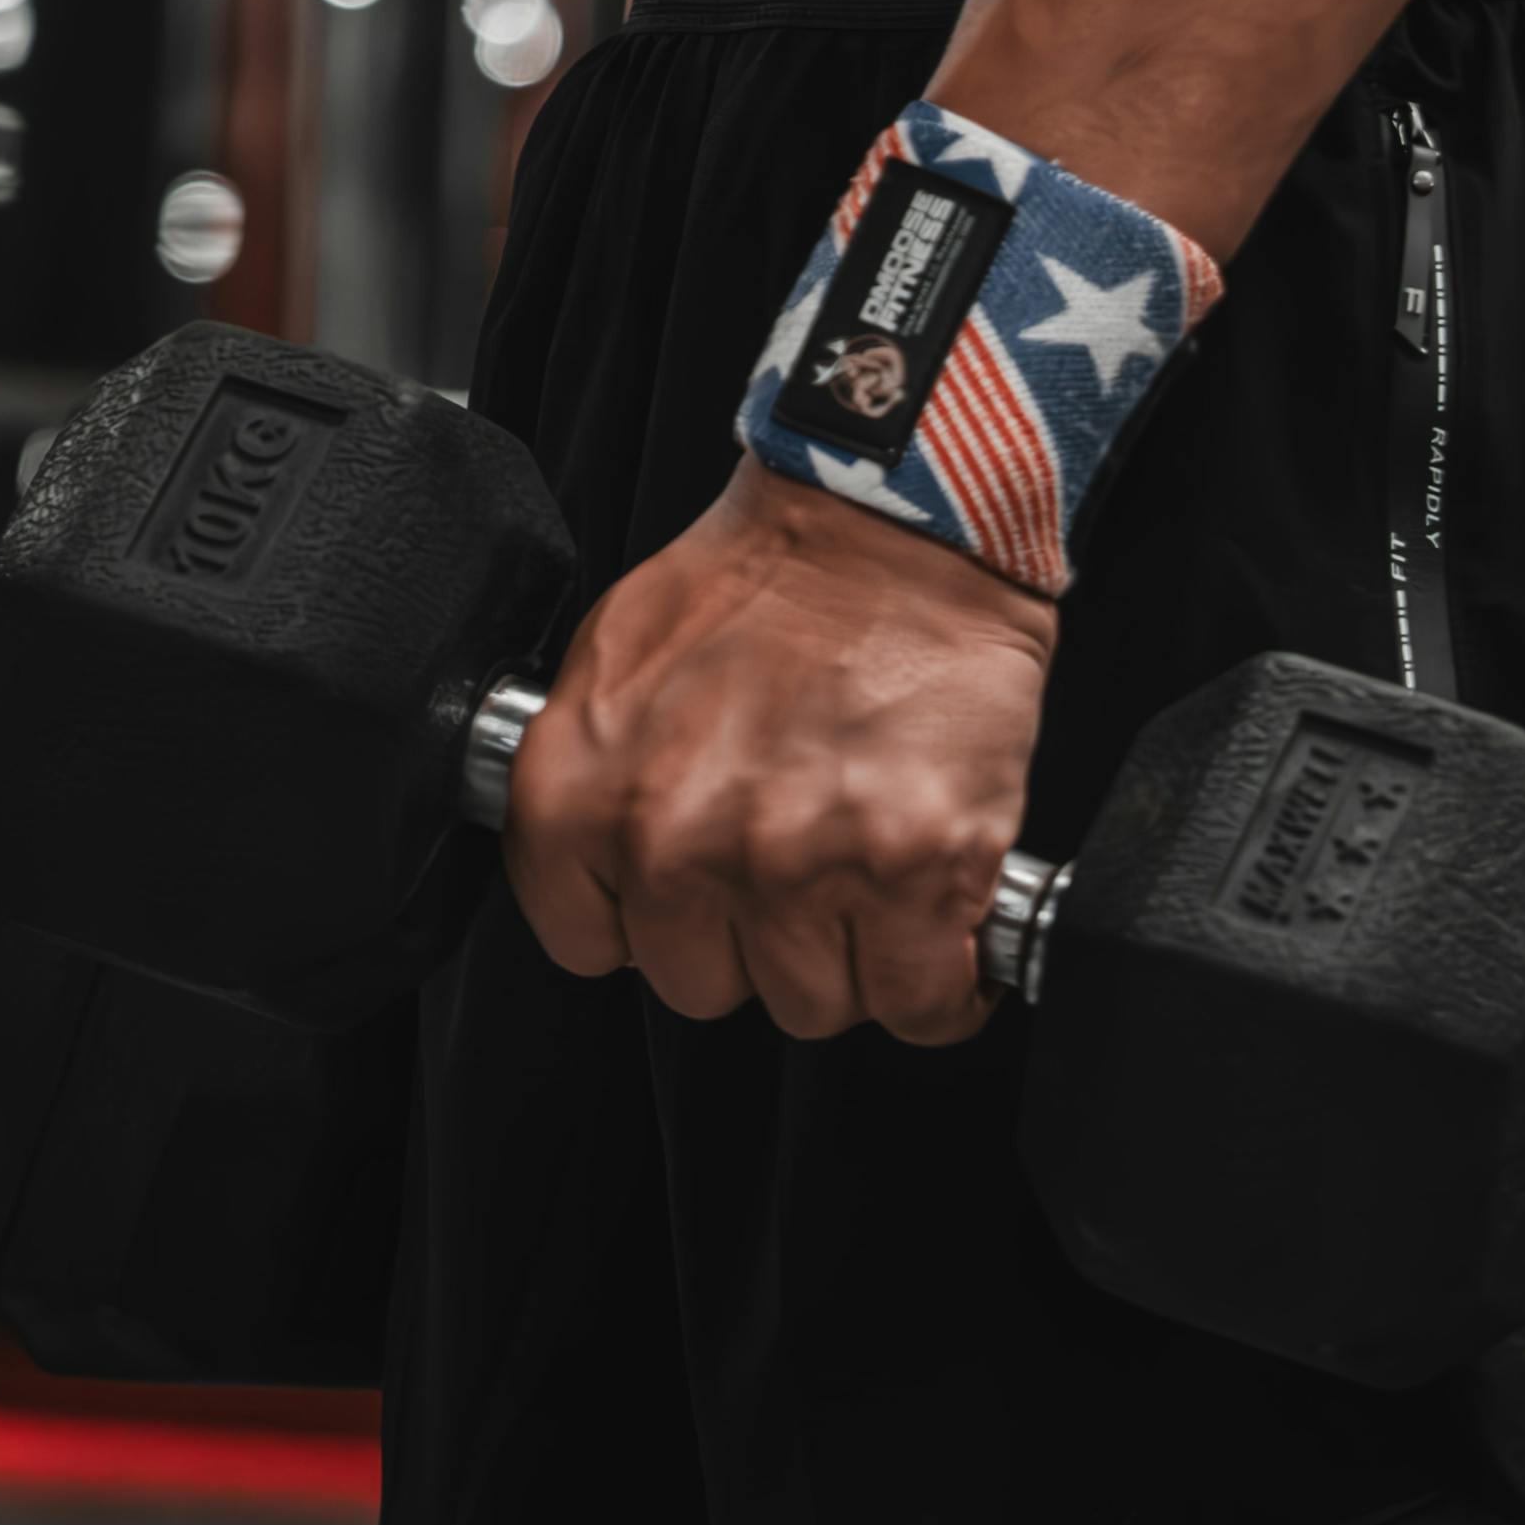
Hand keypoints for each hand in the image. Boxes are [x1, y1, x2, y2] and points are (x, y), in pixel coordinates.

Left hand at [498, 456, 1057, 1039]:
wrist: (890, 518)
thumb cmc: (765, 578)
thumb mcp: (613, 660)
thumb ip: (594, 776)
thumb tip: (602, 865)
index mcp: (583, 792)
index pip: (587, 943)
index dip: (649, 921)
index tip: (690, 893)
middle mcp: (677, 842)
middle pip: (703, 989)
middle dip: (750, 939)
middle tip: (790, 861)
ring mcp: (796, 866)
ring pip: (813, 1006)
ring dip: (846, 957)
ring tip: (864, 867)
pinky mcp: (913, 872)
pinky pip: (921, 1006)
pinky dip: (941, 982)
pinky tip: (936, 920)